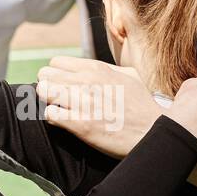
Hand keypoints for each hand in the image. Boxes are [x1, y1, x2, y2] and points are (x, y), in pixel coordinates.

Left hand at [37, 56, 159, 158]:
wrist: (152, 132)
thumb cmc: (142, 106)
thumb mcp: (130, 76)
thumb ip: (108, 68)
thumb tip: (92, 68)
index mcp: (96, 69)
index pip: (56, 63)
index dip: (57, 76)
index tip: (63, 87)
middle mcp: (87, 81)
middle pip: (45, 75)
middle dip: (49, 87)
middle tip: (59, 100)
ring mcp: (83, 102)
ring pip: (43, 92)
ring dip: (49, 102)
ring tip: (61, 110)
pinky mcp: (80, 124)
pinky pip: (49, 114)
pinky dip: (54, 119)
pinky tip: (65, 123)